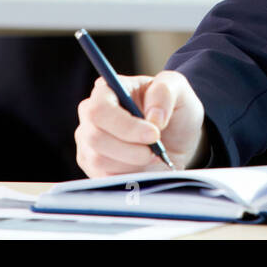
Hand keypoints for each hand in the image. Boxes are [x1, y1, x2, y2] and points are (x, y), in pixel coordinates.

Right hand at [76, 70, 206, 177]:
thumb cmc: (172, 108)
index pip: (99, 109)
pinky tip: (143, 167)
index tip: (154, 134)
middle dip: (130, 149)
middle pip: (95, 137)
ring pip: (98, 160)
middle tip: (155, 150)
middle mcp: (91, 116)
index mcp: (107, 91)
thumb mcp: (177, 88)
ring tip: (152, 155)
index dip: (125, 125)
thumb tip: (153, 118)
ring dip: (131, 162)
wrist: (177, 138)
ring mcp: (89, 142)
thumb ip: (164, 93)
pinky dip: (128, 175)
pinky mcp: (93, 167)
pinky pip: (103, 177)